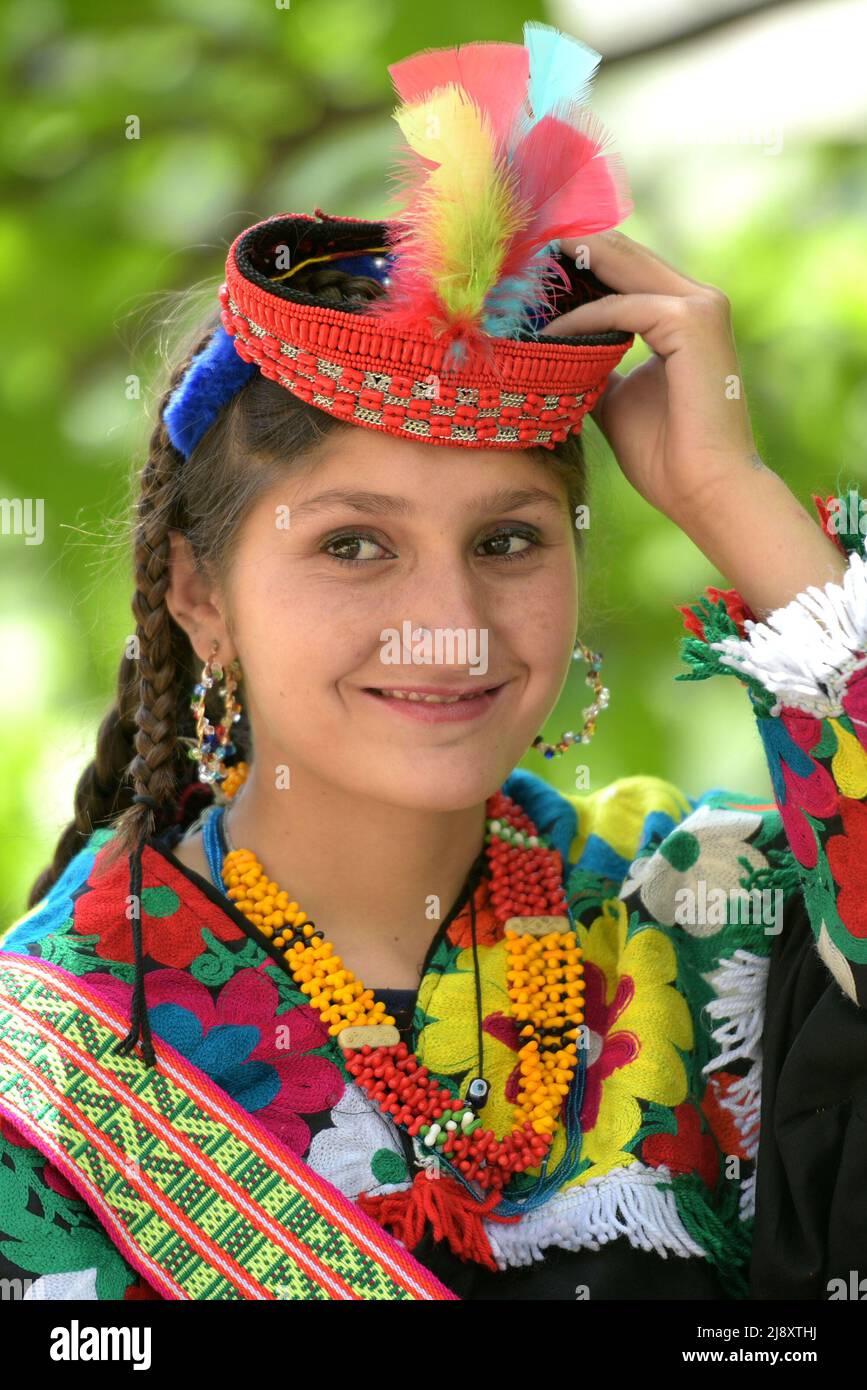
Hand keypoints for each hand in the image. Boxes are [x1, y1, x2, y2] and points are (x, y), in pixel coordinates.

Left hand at [540, 230, 761, 525]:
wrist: (705, 491)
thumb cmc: (665, 455)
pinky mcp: (691, 321)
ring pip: (620, 265)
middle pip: (620, 252)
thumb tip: (555, 353)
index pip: (624, 266)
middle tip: (514, 258)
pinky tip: (545, 335)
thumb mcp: (617, 399)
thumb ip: (595, 365)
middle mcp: (698, 299)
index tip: (526, 269)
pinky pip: (618, 308)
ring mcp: (700, 306)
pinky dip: (578, 320)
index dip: (576, 261)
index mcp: (686, 312)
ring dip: (567, 273)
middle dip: (565, 252)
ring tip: (519, 282)